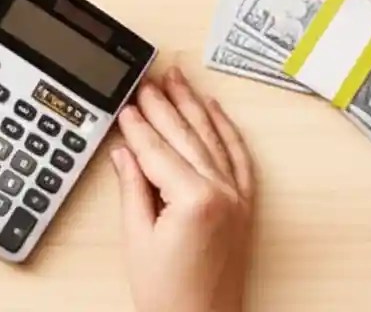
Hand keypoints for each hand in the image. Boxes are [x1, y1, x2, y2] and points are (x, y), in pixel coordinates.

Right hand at [112, 67, 255, 311]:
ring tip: (178, 81)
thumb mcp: (138, 240)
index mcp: (194, 200)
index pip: (158, 151)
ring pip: (213, 139)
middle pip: (186, 137)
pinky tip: (215, 111)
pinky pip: (239, 157)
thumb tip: (125, 153)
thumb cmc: (169, 296)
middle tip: (146, 82)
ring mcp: (237, 198)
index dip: (137, 127)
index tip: (125, 106)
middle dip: (163, 106)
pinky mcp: (245, 206)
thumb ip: (133, 189)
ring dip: (194, 106)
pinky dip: (227, 131)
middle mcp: (222, 193)